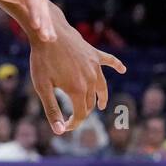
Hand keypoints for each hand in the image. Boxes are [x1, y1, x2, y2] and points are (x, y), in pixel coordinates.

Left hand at [28, 13, 125, 134]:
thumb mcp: (42, 87)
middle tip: (73, 117)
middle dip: (83, 112)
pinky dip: (116, 66)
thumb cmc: (42, 60)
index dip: (73, 124)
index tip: (65, 127)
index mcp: (78, 90)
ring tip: (100, 105)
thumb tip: (59, 131)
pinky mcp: (94, 55)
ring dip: (101, 97)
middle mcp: (91, 80)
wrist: (48, 34)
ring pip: (102, 87)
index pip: (81, 114)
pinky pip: (109, 61)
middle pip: (90, 102)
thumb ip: (52, 109)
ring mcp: (94, 67)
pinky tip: (122, 69)